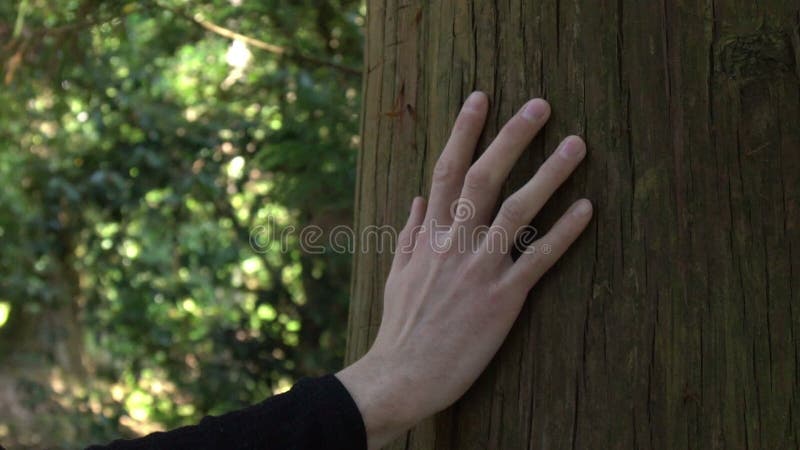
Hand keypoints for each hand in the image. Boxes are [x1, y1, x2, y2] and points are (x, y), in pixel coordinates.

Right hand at [336, 92, 591, 448]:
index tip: (479, 99)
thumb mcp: (396, 274)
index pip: (445, 170)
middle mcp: (454, 243)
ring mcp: (480, 269)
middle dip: (510, 137)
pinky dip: (563, 231)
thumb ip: (408, 233)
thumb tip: (418, 200)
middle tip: (538, 105)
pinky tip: (586, 207)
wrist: (403, 375)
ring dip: (549, 173)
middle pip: (483, 177)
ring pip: (517, 210)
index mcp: (427, 235)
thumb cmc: (400, 326)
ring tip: (576, 144)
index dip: (462, 131)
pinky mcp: (503, 298)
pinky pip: (538, 258)